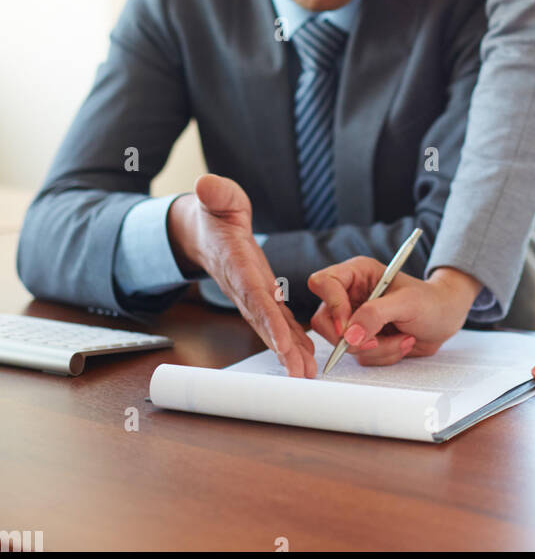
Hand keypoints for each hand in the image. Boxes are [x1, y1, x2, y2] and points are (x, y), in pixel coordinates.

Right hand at [167, 174, 316, 377]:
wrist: (202, 232)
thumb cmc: (215, 214)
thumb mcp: (217, 198)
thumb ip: (216, 193)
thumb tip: (205, 184)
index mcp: (237, 265)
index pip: (253, 295)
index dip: (268, 320)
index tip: (282, 344)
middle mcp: (244, 287)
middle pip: (264, 322)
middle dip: (282, 348)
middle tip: (300, 374)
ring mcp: (253, 295)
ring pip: (272, 327)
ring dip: (289, 351)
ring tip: (307, 374)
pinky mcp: (261, 295)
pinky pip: (277, 321)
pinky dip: (291, 340)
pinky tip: (306, 357)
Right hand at [307, 256, 481, 364]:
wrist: (444, 319)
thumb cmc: (430, 301)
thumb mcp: (407, 303)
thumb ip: (376, 314)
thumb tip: (349, 335)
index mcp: (357, 274)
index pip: (323, 283)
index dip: (332, 305)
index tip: (348, 326)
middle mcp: (350, 295)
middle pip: (323, 320)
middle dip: (351, 338)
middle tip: (377, 340)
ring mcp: (354, 320)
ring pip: (343, 344)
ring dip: (376, 348)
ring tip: (402, 337)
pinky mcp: (362, 339)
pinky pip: (359, 357)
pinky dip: (382, 356)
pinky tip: (401, 342)